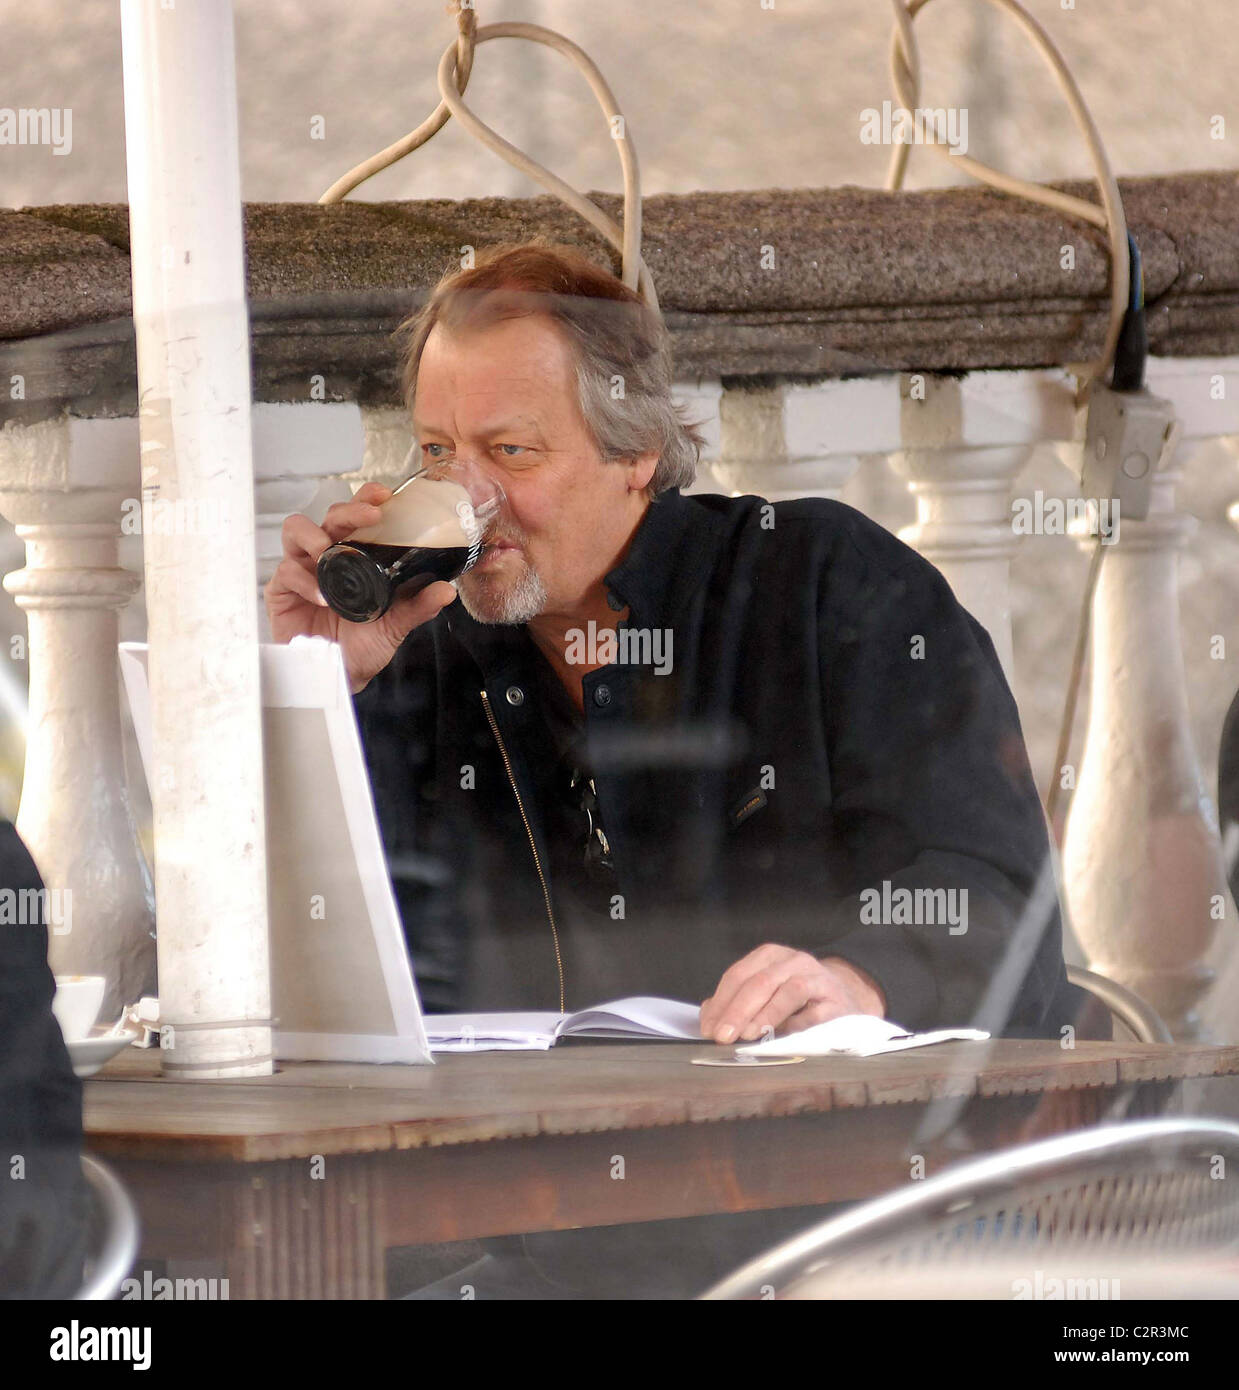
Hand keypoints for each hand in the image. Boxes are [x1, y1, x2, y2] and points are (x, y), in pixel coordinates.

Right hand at [264, 481, 456, 693]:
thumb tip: (446, 590)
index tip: (385, 496)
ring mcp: (302, 569)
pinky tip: (323, 598)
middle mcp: (327, 556)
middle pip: (329, 516)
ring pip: (296, 530)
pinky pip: (286, 572)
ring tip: (331, 552)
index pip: (356, 516)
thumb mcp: (395, 624)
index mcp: (354, 555)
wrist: (340, 677)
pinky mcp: (281, 590)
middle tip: (369, 516)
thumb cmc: (363, 645)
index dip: (365, 498)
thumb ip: (418, 606)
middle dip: (348, 510)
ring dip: (315, 536)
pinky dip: (306, 582)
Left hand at [699, 946, 885, 1043]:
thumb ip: (736, 1002)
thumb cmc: (797, 999)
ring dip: (766, 1014)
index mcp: (770, 956)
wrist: (844, 998)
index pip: (738, 975)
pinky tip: (780, 1038)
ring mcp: (816, 978)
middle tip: (723, 1037)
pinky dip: (796, 1025)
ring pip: (788, 990)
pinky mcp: (835, 1001)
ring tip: (749, 1035)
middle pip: (760, 982)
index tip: (709, 1029)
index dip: (721, 1002)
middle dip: (737, 1011)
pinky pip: (814, 1011)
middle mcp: (793, 961)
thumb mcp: (765, 993)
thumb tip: (708, 1017)